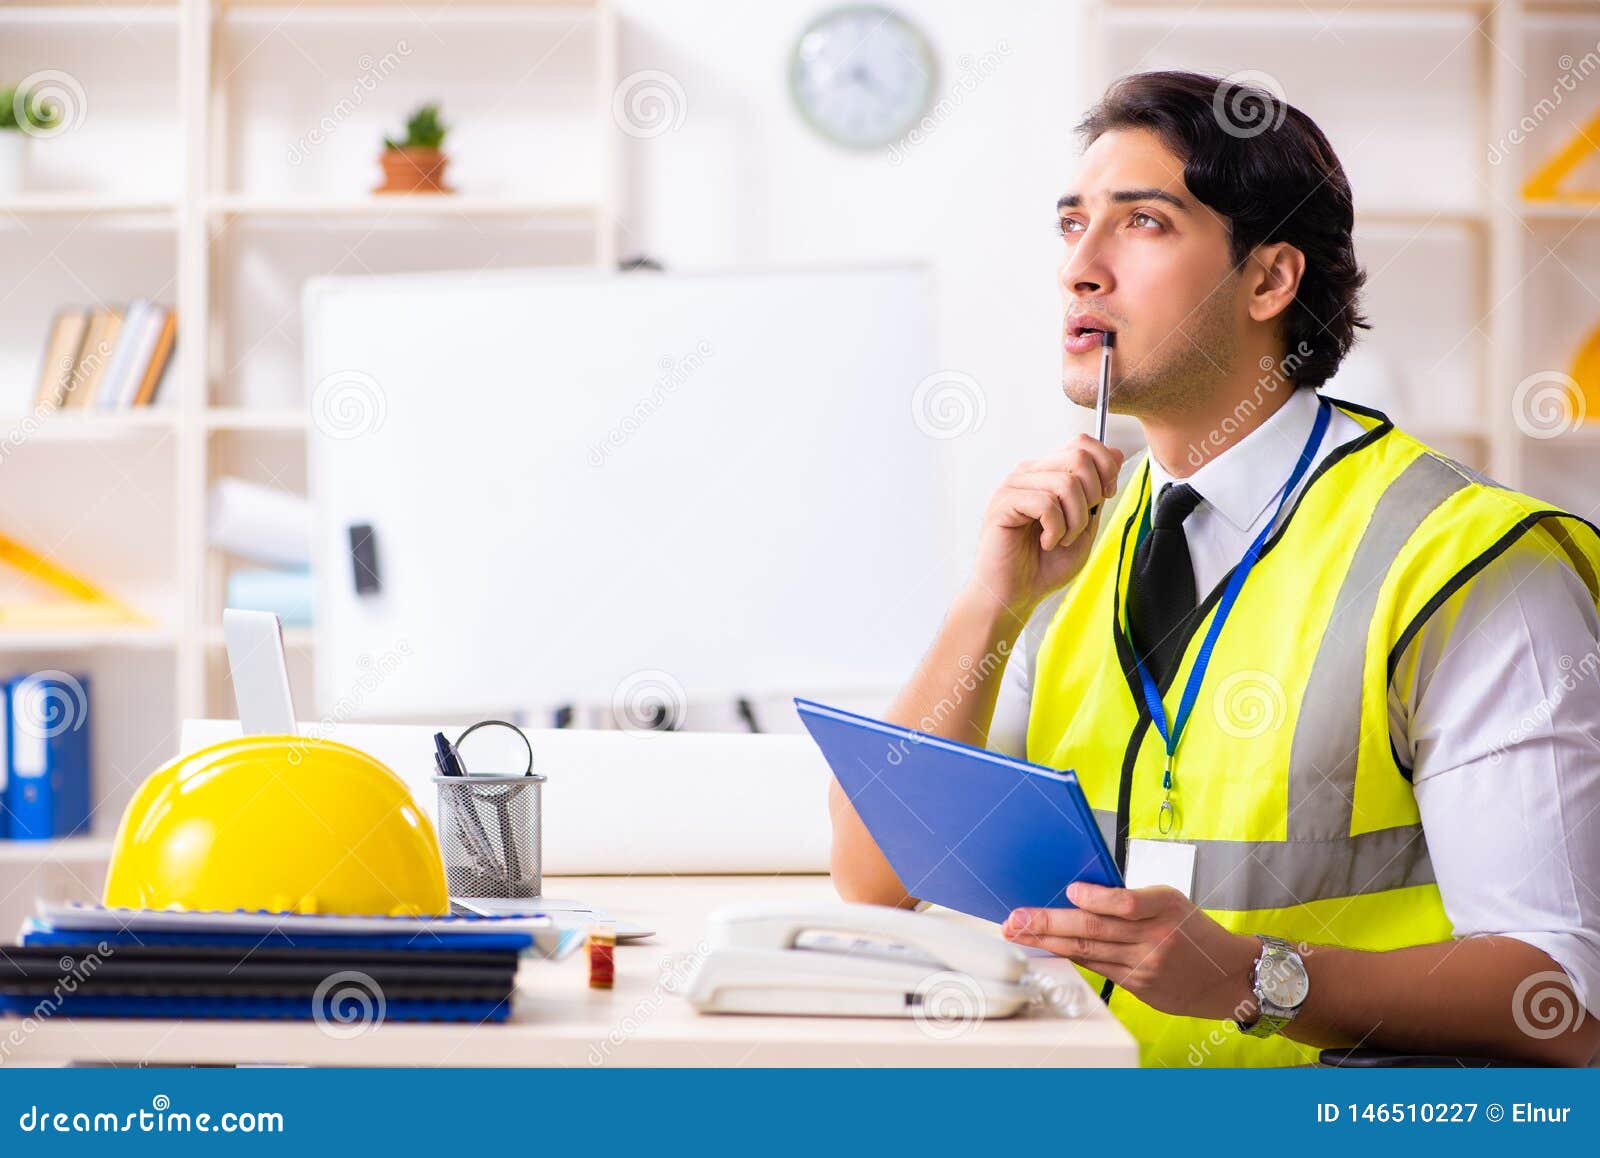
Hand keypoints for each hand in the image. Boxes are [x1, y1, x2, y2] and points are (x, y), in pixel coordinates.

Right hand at [967, 435, 1123, 616]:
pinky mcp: (1003, 504)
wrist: (1016, 595)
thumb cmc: (1044, 565)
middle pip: (1078, 457)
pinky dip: (1056, 529)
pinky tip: (1047, 543)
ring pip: (1065, 483)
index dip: (1105, 466)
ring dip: (1074, 520)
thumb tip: (1115, 455)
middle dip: (1092, 495)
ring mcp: (1014, 486)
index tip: (1106, 496)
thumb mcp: (1084, 526)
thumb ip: (1097, 493)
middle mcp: (1029, 474)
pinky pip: (1045, 503)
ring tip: (1061, 540)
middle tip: (1079, 525)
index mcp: (1047, 474)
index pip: (1082, 443)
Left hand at [1002, 882, 1260, 1021]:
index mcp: (1165, 906)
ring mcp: (1146, 966)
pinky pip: (1098, 968)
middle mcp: (1155, 938)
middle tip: (1017, 918)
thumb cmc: (1195, 931)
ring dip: (1047, 942)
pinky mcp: (1139, 987)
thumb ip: (1131, 900)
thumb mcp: (1171, 901)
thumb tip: (1081, 894)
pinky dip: (1070, 957)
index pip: (1126, 903)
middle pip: (1094, 930)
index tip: (1068, 890)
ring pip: (1088, 952)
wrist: (1229, 977)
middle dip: (1048, 923)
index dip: (1094, 898)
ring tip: (1018, 934)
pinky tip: (1047, 949)